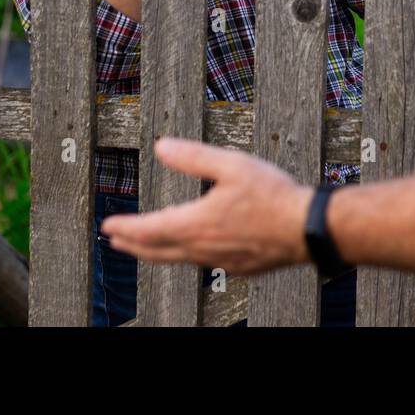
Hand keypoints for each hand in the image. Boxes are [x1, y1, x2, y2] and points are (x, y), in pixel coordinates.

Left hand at [101, 138, 313, 274]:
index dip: (126, 227)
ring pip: (178, 259)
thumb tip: (161, 147)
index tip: (108, 225)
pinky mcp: (237, 266)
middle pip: (157, 250)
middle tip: (115, 241)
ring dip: (156, 252)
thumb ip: (193, 157)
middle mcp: (203, 248)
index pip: (149, 229)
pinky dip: (184, 256)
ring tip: (146, 246)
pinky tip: (192, 250)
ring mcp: (220, 261)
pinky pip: (201, 263)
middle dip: (133, 245)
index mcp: (196, 223)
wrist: (307, 228)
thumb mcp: (231, 165)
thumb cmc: (273, 196)